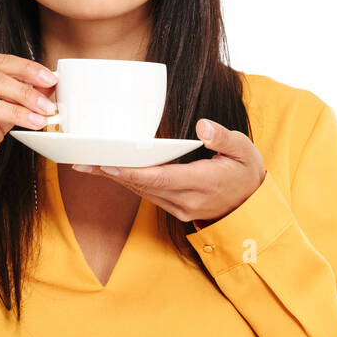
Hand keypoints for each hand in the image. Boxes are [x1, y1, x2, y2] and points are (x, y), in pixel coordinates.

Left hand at [72, 119, 265, 225]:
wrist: (252, 207)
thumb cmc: (246, 173)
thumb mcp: (245, 151)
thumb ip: (224, 138)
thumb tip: (204, 126)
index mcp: (205, 182)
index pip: (162, 178)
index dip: (134, 172)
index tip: (109, 164)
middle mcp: (188, 200)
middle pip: (144, 186)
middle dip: (113, 174)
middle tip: (84, 162)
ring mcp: (181, 208)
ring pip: (143, 192)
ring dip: (116, 179)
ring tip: (88, 165)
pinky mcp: (176, 210)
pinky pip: (148, 195)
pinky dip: (129, 183)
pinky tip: (111, 172)